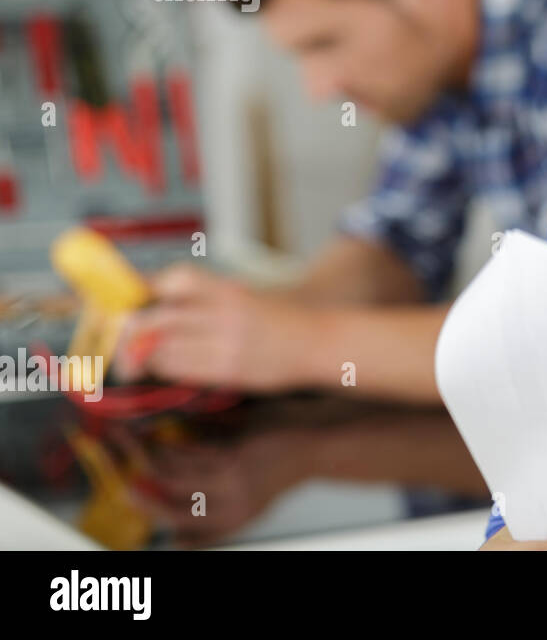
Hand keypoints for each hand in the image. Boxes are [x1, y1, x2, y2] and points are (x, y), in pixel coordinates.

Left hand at [114, 264, 316, 391]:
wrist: (320, 343)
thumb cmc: (281, 320)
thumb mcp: (246, 297)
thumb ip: (209, 298)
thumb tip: (157, 300)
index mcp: (230, 291)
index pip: (178, 280)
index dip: (148, 287)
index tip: (130, 297)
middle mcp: (226, 315)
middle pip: (159, 318)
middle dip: (131, 328)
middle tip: (120, 335)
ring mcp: (227, 344)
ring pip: (163, 348)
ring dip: (144, 353)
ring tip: (139, 357)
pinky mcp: (230, 371)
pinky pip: (181, 370)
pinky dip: (165, 368)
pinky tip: (165, 367)